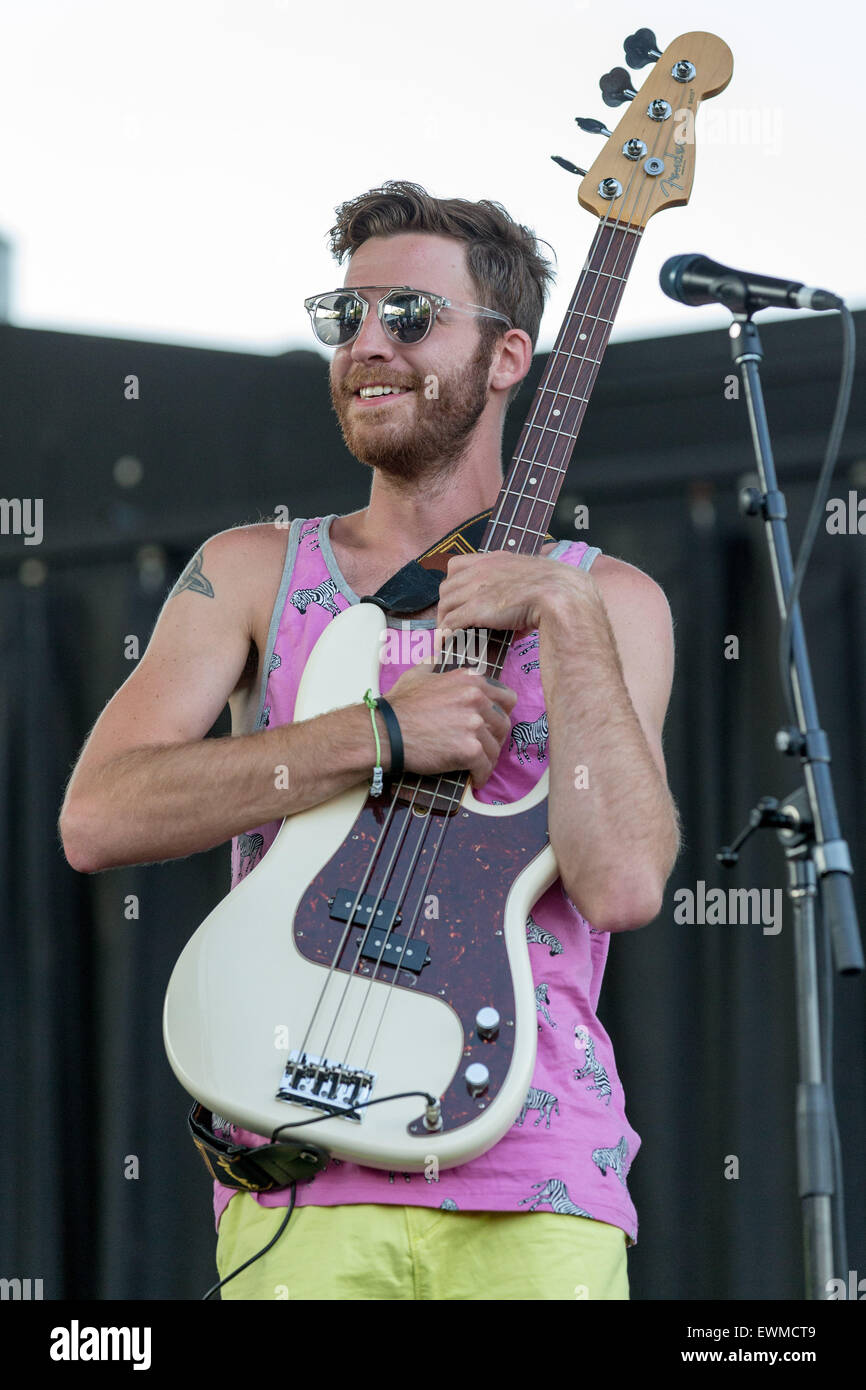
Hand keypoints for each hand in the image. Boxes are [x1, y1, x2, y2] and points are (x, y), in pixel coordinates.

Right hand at [382, 661, 517, 787]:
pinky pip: (486, 767)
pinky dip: (481, 775)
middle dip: (495, 737)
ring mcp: (474, 724)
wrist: (386, 732)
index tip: (491, 724)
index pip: (506, 698)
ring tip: (477, 766)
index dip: (500, 713)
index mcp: (469, 680)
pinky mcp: (469, 750)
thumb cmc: (398, 706)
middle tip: (483, 747)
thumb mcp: (418, 674)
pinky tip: (475, 779)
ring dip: (488, 758)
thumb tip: (437, 651)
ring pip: (496, 747)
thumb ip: (434, 664)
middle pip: (503, 724)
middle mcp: (476, 699)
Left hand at [437, 551, 593, 635]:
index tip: (458, 597)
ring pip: (445, 604)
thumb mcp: (534, 575)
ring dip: (445, 620)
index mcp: (494, 559)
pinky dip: (446, 632)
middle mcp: (480, 571)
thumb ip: (520, 583)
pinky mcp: (475, 609)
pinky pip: (450, 622)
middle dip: (447, 605)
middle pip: (447, 587)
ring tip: (450, 634)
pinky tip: (447, 641)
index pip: (456, 565)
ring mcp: (476, 589)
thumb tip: (521, 604)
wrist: (560, 595)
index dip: (453, 583)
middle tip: (451, 620)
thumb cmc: (555, 587)